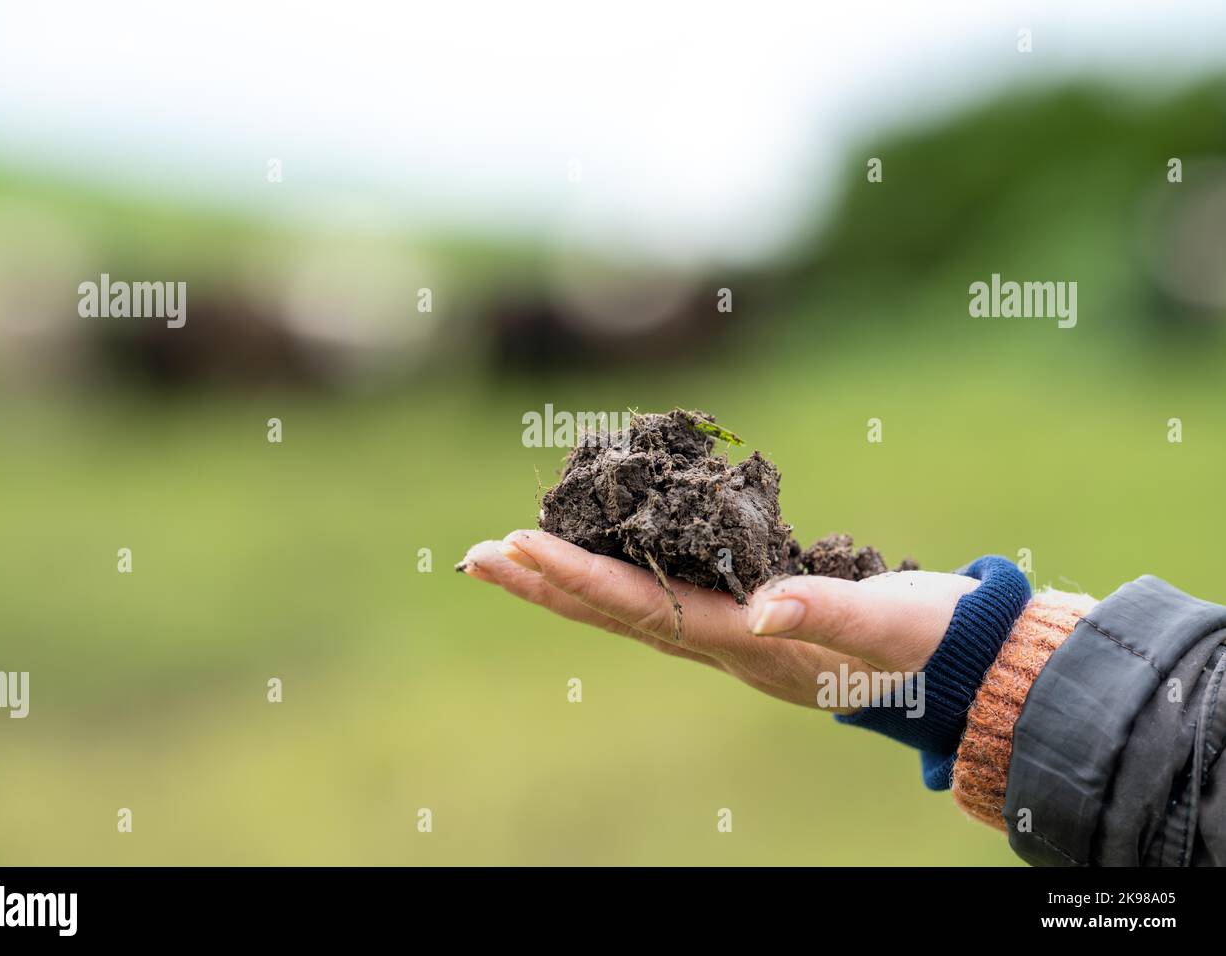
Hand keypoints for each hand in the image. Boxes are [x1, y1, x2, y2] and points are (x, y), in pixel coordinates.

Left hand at [459, 530, 977, 710]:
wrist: (955, 665)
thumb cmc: (924, 644)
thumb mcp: (881, 625)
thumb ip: (826, 611)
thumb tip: (764, 609)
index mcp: (741, 642)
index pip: (640, 606)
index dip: (575, 577)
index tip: (515, 546)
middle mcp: (719, 641)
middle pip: (612, 611)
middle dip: (543, 584)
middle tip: (476, 556)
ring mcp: (727, 630)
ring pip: (629, 602)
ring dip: (567, 578)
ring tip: (512, 553)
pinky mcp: (743, 610)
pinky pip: (662, 586)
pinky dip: (616, 566)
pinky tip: (599, 546)